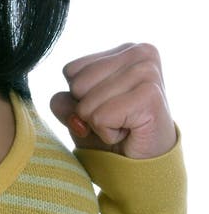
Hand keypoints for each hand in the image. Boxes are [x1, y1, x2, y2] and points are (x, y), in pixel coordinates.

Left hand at [49, 42, 177, 158]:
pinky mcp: (150, 96)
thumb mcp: (78, 111)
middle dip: (89, 110)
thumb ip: (63, 102)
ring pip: (87, 103)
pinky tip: (129, 132)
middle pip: (77, 85)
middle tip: (117, 118)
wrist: (146, 165)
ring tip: (124, 124)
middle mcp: (140, 52)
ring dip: (99, 124)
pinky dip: (108, 133)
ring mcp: (147, 71)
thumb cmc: (113, 130)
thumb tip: (76, 115)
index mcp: (125, 48)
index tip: (108, 105)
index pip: (70, 70)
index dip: (81, 97)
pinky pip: (100, 118)